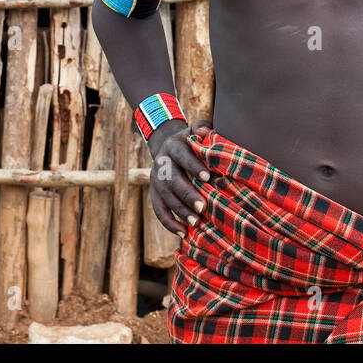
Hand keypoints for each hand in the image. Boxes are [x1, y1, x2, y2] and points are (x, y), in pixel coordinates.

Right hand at [146, 119, 213, 236]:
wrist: (167, 144)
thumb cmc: (191, 140)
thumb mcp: (194, 129)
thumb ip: (202, 128)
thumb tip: (205, 132)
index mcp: (173, 146)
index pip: (182, 155)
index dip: (193, 166)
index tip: (208, 178)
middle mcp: (161, 163)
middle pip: (172, 180)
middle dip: (187, 194)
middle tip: (203, 207)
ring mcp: (155, 180)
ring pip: (165, 198)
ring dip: (180, 211)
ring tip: (196, 223)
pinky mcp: (154, 194)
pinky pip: (159, 210)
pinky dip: (169, 223)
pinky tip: (183, 234)